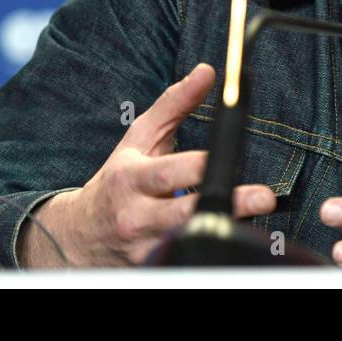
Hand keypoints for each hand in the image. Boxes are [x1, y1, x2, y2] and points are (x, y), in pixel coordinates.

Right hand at [16, 63, 276, 266]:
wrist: (78, 235)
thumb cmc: (116, 179)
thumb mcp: (139, 138)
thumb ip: (174, 104)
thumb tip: (207, 72)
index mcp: (131, 178)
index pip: (170, 171)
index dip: (202, 165)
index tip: (231, 156)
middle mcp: (136, 216)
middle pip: (184, 213)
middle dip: (227, 205)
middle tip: (263, 199)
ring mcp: (144, 248)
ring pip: (188, 241)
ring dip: (221, 230)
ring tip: (255, 223)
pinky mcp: (152, 269)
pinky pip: (183, 258)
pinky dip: (205, 249)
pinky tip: (229, 240)